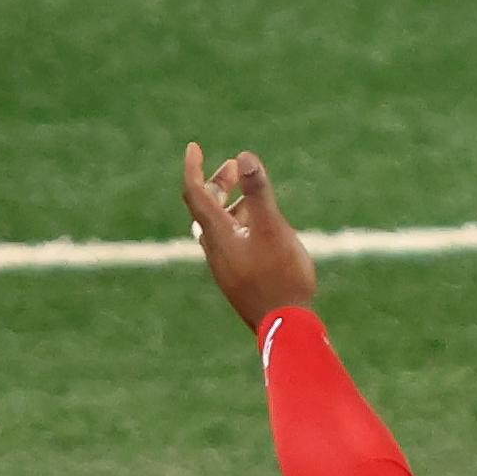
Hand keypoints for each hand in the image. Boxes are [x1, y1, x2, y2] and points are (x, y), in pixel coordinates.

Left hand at [178, 143, 316, 330]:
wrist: (284, 328)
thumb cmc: (279, 277)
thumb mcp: (272, 229)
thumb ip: (259, 193)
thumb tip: (245, 156)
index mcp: (219, 234)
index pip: (195, 193)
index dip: (192, 167)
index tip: (193, 147)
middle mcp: (215, 249)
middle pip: (206, 208)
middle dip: (218, 183)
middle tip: (235, 166)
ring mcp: (226, 266)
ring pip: (220, 227)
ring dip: (232, 205)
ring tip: (253, 196)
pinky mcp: (238, 280)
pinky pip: (231, 244)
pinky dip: (240, 226)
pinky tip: (262, 232)